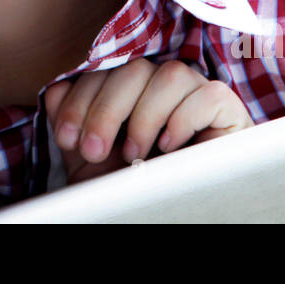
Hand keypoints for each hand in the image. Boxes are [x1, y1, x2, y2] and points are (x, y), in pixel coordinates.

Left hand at [42, 58, 253, 184]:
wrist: (173, 215)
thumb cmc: (132, 186)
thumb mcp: (90, 157)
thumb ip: (71, 121)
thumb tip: (56, 93)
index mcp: (133, 88)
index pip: (107, 68)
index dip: (81, 98)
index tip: (68, 138)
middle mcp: (165, 84)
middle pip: (134, 69)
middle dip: (105, 110)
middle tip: (94, 150)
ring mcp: (198, 94)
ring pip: (172, 74)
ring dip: (145, 115)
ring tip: (134, 153)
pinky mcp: (228, 111)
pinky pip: (209, 95)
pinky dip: (185, 118)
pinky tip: (169, 146)